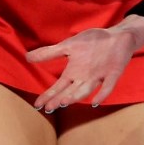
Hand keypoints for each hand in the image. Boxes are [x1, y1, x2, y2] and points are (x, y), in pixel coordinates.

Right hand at [25, 17, 143, 111]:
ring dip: (76, 97)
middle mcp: (85, 78)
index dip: (48, 95)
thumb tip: (27, 57)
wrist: (117, 36)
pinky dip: (103, 93)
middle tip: (49, 108)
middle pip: (69, 91)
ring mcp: (99, 76)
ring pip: (85, 90)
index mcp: (74, 73)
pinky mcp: (113, 73)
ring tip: (64, 102)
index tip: (37, 105)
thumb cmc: (93, 42)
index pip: (58, 87)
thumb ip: (49, 53)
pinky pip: (108, 85)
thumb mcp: (68, 45)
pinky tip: (96, 101)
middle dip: (59, 99)